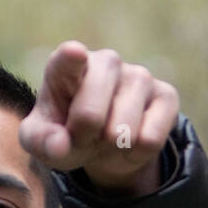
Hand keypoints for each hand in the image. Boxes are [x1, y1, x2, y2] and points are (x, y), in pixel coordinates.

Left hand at [19, 41, 178, 196]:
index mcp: (66, 66)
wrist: (101, 142)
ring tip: (105, 137)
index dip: (71, 57)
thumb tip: (60, 146)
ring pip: (123, 132)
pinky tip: (130, 140)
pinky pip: (150, 139)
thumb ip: (42, 141)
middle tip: (81, 136)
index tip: (75, 54)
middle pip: (90, 114)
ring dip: (111, 147)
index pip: (68, 58)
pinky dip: (136, 153)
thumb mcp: (42, 140)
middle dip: (83, 138)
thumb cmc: (66, 132)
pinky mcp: (166, 95)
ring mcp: (139, 75)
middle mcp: (105, 62)